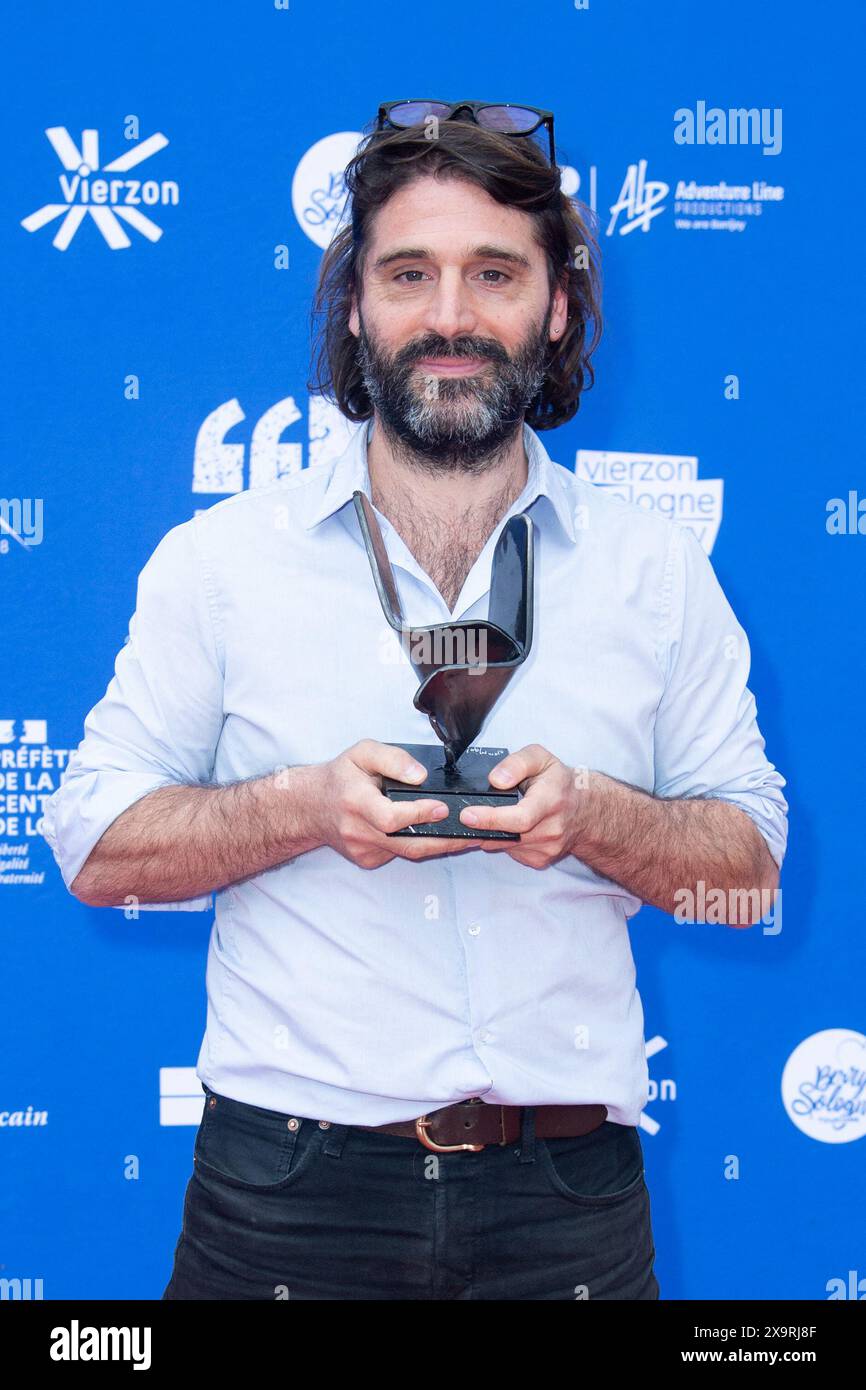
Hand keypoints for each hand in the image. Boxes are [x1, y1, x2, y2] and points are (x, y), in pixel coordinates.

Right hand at [308, 739, 479, 868]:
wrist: (311, 806)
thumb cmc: (340, 777)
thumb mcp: (362, 753)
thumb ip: (392, 759)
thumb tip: (420, 775)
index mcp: (355, 802)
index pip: (391, 818)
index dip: (419, 815)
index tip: (443, 808)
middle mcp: (358, 831)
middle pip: (408, 843)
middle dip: (445, 839)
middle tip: (474, 831)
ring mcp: (363, 850)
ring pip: (409, 852)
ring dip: (440, 845)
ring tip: (469, 836)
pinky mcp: (368, 860)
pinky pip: (400, 854)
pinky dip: (420, 845)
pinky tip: (437, 835)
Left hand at [458, 744, 585, 867]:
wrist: (587, 811)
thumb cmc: (560, 782)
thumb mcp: (541, 758)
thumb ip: (517, 764)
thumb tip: (496, 780)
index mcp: (551, 800)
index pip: (519, 817)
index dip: (491, 819)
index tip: (467, 815)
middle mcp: (551, 829)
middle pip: (507, 835)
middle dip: (480, 828)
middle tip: (465, 817)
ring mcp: (546, 848)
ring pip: (503, 845)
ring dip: (490, 833)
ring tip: (490, 816)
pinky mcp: (540, 860)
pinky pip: (510, 852)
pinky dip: (503, 840)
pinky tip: (508, 827)